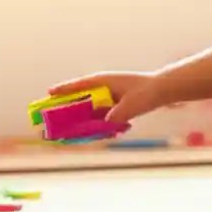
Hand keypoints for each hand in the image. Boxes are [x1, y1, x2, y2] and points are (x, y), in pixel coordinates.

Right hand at [48, 71, 168, 123]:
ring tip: (65, 127)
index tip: (49, 93)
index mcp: (103, 81)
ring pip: (88, 106)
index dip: (63, 89)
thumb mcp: (128, 107)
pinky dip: (93, 120)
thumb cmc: (145, 93)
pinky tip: (87, 131)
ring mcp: (109, 95)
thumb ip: (114, 116)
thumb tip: (104, 124)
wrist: (162, 90)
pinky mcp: (115, 103)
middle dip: (66, 106)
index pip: (78, 85)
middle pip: (80, 96)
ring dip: (79, 116)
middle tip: (53, 114)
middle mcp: (104, 86)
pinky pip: (99, 113)